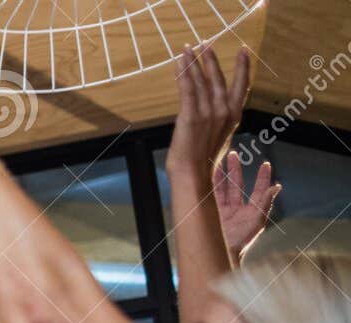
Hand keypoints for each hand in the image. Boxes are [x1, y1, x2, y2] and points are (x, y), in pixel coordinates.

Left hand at [166, 44, 249, 176]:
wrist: (193, 176)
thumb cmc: (203, 163)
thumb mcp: (219, 139)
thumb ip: (219, 123)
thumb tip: (215, 117)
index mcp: (233, 116)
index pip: (241, 86)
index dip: (243, 67)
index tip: (244, 51)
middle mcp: (224, 111)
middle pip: (218, 78)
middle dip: (211, 60)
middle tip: (206, 44)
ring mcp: (208, 112)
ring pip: (201, 80)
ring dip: (194, 62)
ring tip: (189, 49)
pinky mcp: (191, 116)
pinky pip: (187, 88)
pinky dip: (183, 73)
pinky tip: (180, 62)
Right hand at [215, 153, 279, 262]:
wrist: (221, 254)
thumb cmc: (241, 242)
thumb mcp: (256, 221)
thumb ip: (265, 202)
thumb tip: (276, 186)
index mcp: (251, 212)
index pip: (258, 191)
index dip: (262, 178)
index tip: (265, 164)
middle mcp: (237, 210)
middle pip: (237, 185)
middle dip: (236, 170)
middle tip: (234, 154)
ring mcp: (223, 211)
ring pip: (222, 188)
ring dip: (222, 174)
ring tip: (220, 160)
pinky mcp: (211, 214)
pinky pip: (211, 196)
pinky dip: (210, 184)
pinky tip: (208, 173)